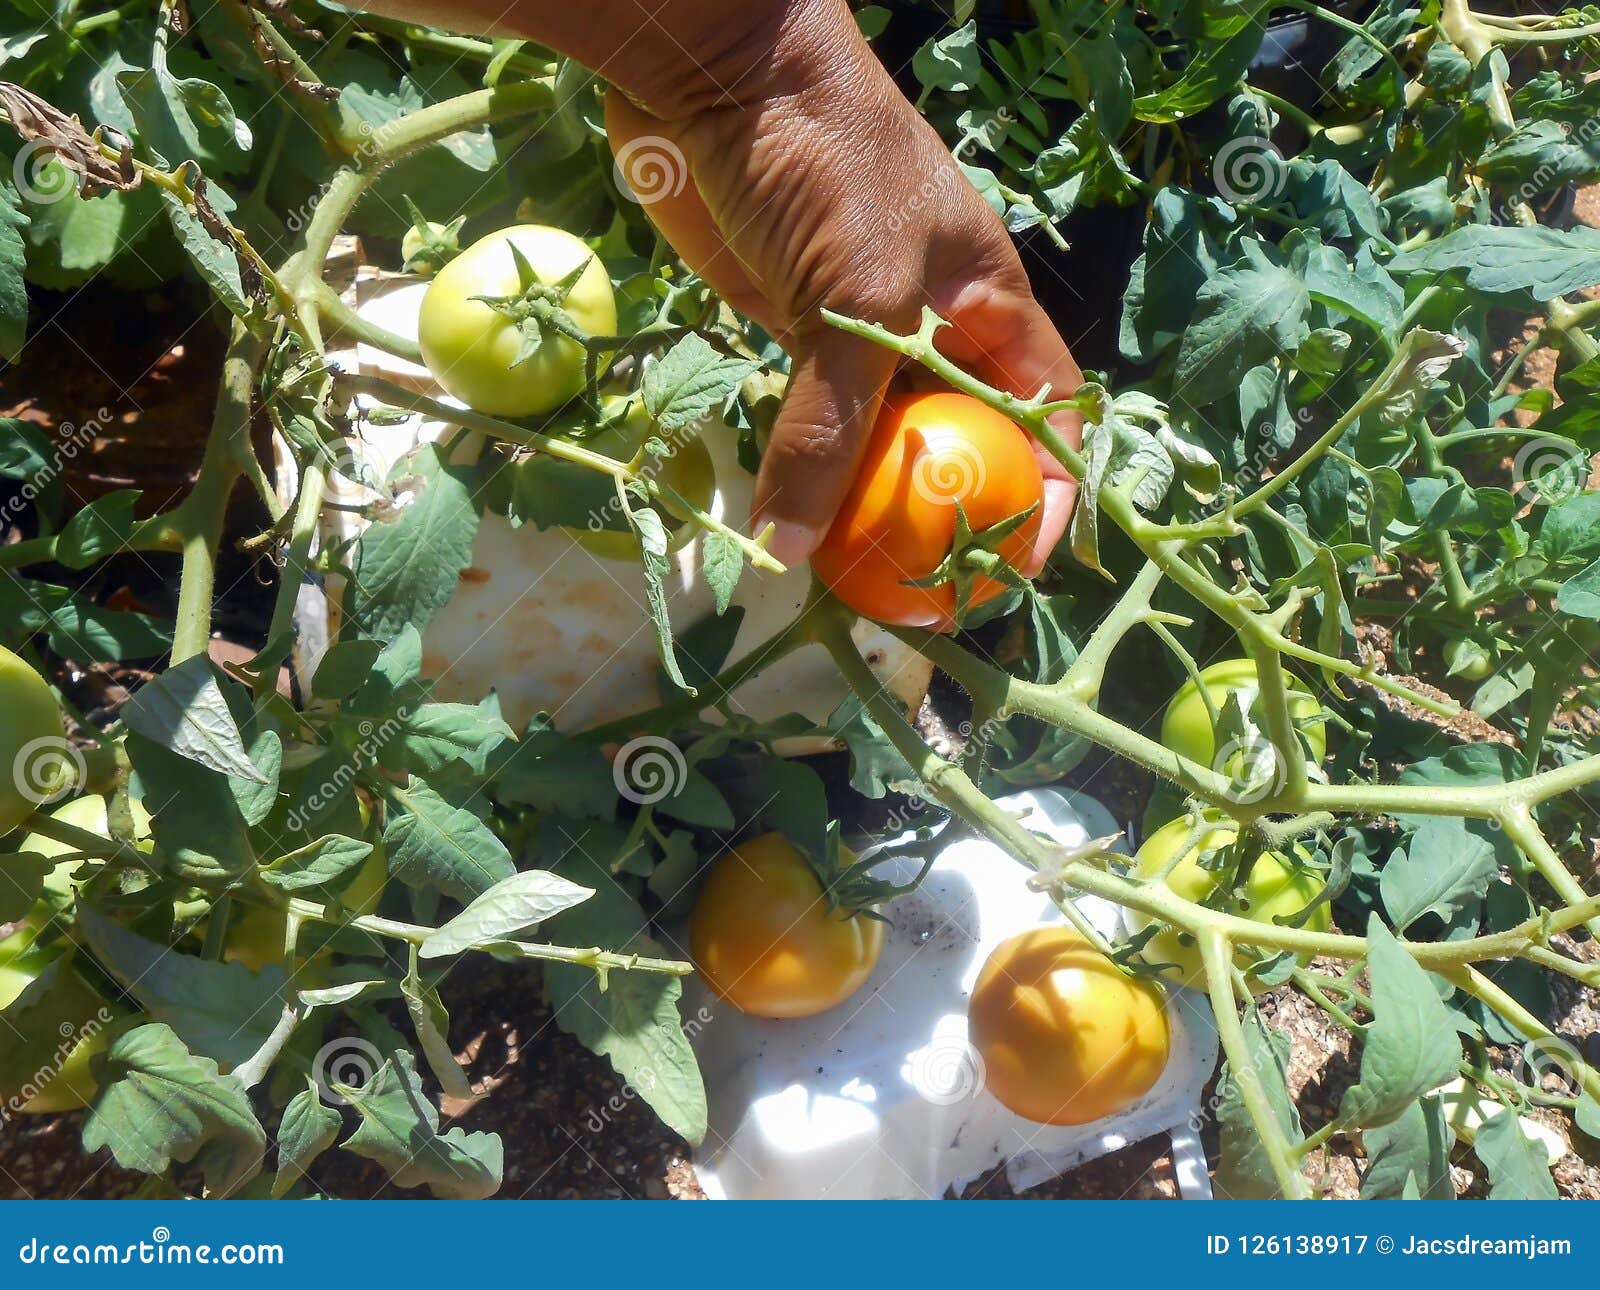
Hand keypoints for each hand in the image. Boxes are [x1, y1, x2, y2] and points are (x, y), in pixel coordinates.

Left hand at [603, 1, 1081, 569]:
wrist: (719, 69)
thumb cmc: (827, 162)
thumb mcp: (853, 300)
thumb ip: (830, 427)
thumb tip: (792, 549)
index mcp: (988, 305)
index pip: (1045, 414)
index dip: (1046, 491)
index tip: (1017, 566)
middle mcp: (933, 326)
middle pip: (957, 441)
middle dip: (944, 516)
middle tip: (914, 593)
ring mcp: (859, 331)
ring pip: (878, 438)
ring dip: (864, 502)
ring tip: (847, 579)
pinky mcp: (790, 331)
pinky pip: (808, 421)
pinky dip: (801, 471)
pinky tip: (789, 519)